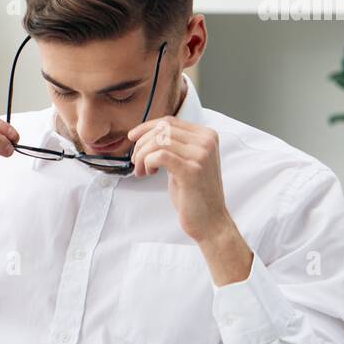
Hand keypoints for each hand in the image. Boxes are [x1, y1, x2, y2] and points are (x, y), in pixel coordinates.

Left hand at [127, 116, 252, 284]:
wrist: (210, 221)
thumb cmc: (194, 193)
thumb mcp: (185, 161)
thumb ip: (174, 145)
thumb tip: (146, 133)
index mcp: (207, 135)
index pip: (169, 121)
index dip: (146, 127)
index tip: (132, 138)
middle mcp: (206, 141)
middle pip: (162, 129)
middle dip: (142, 144)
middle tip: (137, 162)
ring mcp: (201, 155)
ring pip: (159, 141)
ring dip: (143, 155)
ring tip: (143, 170)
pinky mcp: (192, 170)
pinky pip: (159, 155)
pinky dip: (147, 162)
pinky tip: (149, 173)